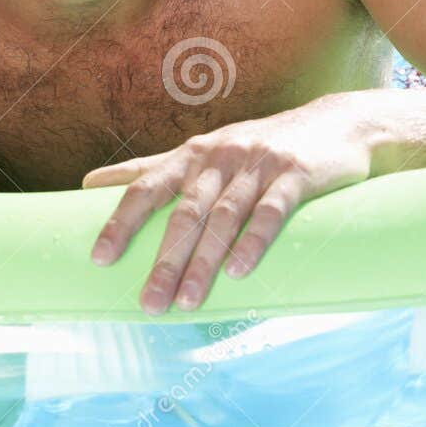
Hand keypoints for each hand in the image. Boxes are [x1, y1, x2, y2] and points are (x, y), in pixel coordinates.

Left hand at [83, 94, 376, 312]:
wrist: (336, 124)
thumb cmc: (255, 146)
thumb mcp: (200, 151)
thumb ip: (148, 168)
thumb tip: (89, 183)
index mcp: (190, 154)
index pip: (145, 188)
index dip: (120, 222)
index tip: (99, 258)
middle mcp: (218, 157)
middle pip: (184, 213)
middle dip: (164, 260)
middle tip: (149, 302)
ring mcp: (257, 164)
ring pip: (223, 217)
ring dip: (204, 262)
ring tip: (188, 302)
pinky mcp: (296, 174)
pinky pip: (270, 211)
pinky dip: (253, 242)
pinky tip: (239, 272)